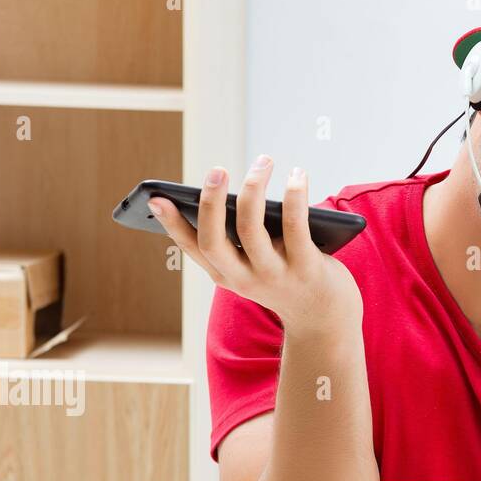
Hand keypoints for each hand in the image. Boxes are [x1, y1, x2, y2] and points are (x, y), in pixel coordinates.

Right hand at [149, 159, 362, 330]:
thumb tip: (223, 193)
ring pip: (252, 229)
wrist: (325, 319)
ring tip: (264, 161)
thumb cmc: (286, 281)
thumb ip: (237, 238)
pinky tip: (297, 175)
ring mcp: (275, 275)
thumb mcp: (254, 266)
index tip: (155, 197)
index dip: (171, 224)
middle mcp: (245, 278)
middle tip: (217, 170)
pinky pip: (296, 226)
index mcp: (226, 275)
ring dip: (254, 188)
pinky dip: (295, 195)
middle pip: (214, 241)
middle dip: (210, 203)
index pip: (192, 248)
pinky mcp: (307, 269)